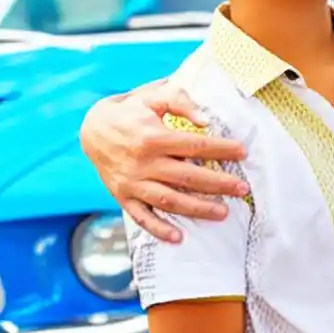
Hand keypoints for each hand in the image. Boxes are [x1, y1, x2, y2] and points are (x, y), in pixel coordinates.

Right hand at [79, 81, 247, 242]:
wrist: (91, 128)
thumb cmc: (129, 111)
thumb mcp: (152, 96)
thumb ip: (180, 101)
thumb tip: (205, 121)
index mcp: (152, 137)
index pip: (194, 146)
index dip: (221, 149)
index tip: (242, 152)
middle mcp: (143, 162)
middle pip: (187, 177)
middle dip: (218, 184)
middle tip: (242, 189)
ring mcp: (132, 182)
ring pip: (169, 200)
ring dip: (197, 208)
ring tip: (223, 213)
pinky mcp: (123, 196)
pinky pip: (141, 217)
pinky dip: (158, 229)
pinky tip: (178, 237)